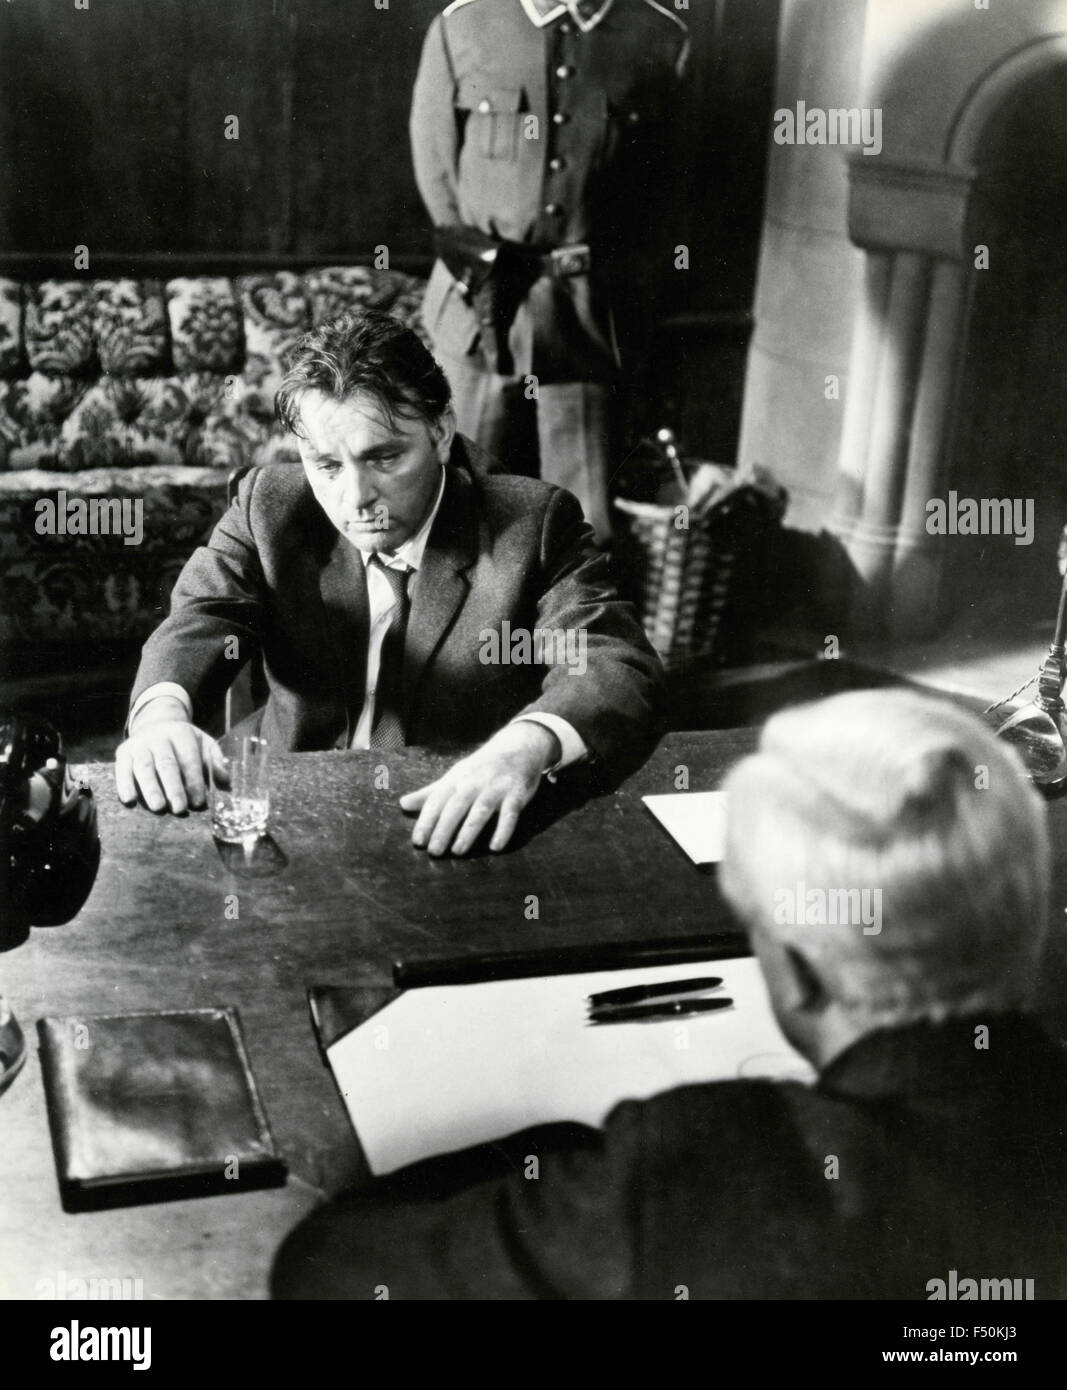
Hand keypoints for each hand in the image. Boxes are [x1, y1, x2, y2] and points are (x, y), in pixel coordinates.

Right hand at [115, 698, 225, 814]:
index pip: (189, 758)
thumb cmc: (184, 743)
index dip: (194, 780)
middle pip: (166, 763)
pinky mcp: (123, 752)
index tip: (199, 802)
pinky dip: (124, 784)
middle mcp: (158, 737)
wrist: (155, 724)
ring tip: (158, 807)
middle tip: (180, 808)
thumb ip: (214, 761)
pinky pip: (122, 769)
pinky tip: (129, 800)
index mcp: (181, 733)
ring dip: (151, 788)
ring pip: (144, 767)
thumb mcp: (203, 744)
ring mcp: (139, 744)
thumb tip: (225, 780)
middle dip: (174, 787)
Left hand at [399, 722, 559, 855]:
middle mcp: (474, 782)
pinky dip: (503, 830)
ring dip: (469, 831)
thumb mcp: (454, 776)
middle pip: (456, 806)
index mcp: (456, 779)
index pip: (437, 800)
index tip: (418, 841)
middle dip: (444, 828)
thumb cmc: (481, 768)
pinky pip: (510, 813)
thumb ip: (430, 793)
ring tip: (458, 851)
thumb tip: (403, 804)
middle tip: (434, 851)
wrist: (518, 747)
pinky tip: (495, 847)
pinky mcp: (517, 793)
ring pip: (480, 810)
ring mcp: (496, 787)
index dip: (426, 821)